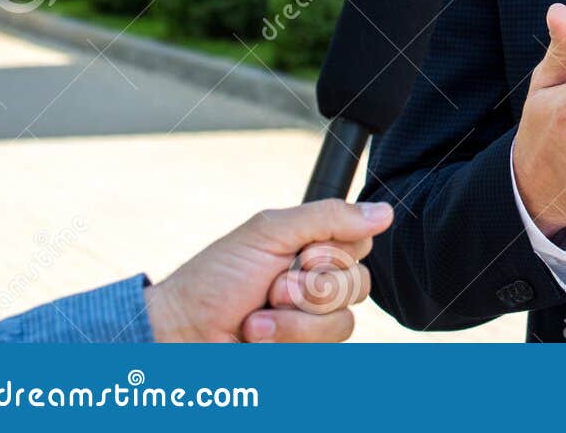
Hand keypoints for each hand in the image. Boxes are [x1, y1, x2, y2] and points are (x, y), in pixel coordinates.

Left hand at [142, 199, 391, 342]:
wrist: (180, 331)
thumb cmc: (215, 278)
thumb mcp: (270, 232)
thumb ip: (329, 217)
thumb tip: (385, 213)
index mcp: (313, 251)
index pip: (360, 246)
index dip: (332, 252)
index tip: (297, 253)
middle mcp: (318, 287)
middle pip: (359, 284)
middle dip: (311, 287)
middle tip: (271, 286)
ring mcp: (311, 324)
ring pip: (343, 321)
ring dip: (294, 319)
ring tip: (258, 318)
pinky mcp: (303, 353)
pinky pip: (325, 348)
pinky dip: (286, 339)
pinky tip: (257, 337)